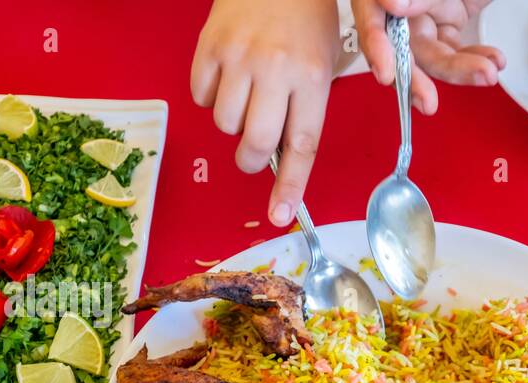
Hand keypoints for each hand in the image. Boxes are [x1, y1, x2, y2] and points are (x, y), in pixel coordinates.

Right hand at [191, 0, 341, 226]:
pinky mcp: (209, 46)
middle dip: (252, 159)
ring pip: (225, 124)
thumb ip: (308, 111)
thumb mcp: (326, 64)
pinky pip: (202, 97)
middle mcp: (275, 68)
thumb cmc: (306, 21)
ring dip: (233, 124)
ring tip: (247, 98)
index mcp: (312, 77)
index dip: (290, 185)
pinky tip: (228, 79)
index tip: (280, 215)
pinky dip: (212, 99)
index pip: (302, 145)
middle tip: (254, 152)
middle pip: (256, 142)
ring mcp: (239, 57)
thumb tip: (285, 160)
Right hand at [352, 0, 504, 114]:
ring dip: (461, 70)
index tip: (387, 72)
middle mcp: (397, 6)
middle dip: (416, 78)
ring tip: (488, 73)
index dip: (377, 46)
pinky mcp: (445, 28)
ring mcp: (421, 18)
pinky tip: (495, 61)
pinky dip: (477, 59)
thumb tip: (393, 4)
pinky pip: (456, 53)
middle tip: (428, 102)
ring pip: (433, 57)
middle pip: (400, 48)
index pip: (371, 17)